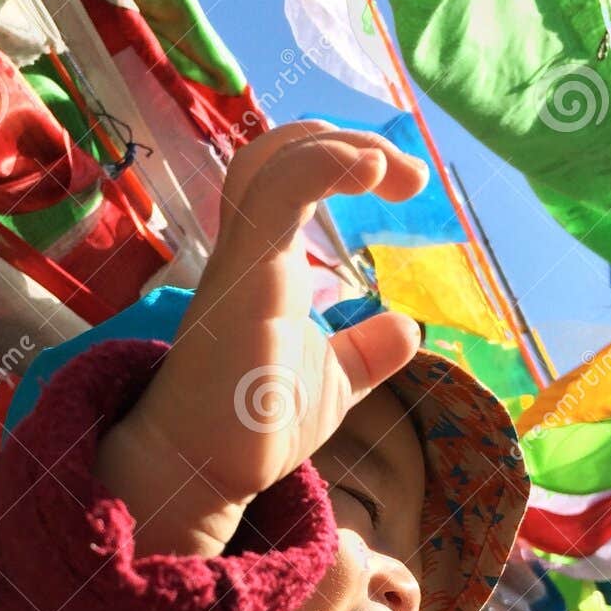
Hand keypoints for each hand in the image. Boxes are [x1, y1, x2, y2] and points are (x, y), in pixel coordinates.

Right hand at [94, 123, 428, 556]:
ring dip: (340, 146)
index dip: (344, 159)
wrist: (204, 470)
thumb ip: (364, 352)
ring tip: (391, 171)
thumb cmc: (252, 429)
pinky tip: (368, 168)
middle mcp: (248, 251)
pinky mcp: (246, 276)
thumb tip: (406, 328)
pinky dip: (323, 162)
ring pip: (270, 159)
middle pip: (277, 151)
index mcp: (265, 265)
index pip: (289, 176)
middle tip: (406, 178)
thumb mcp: (332, 384)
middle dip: (347, 141)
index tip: (400, 187)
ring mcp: (243, 260)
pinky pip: (276, 191)